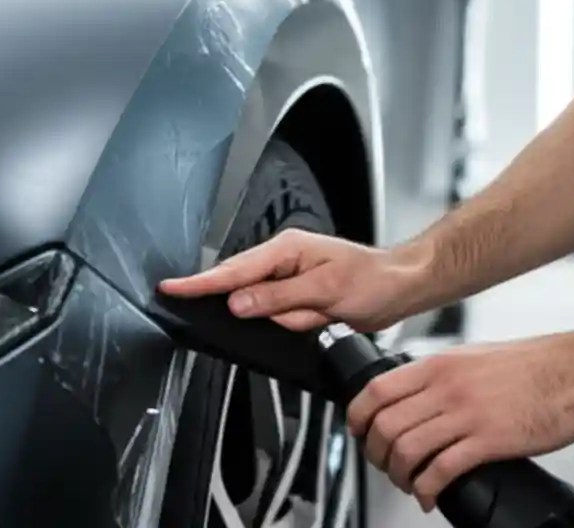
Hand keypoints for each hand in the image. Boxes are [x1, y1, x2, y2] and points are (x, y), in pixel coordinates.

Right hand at [157, 228, 433, 332]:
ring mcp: (290, 279)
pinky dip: (297, 323)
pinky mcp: (298, 297)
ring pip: (265, 311)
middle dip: (261, 310)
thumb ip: (277, 297)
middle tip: (286, 313)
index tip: (172, 288)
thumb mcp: (325, 290)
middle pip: (244, 289)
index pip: (233, 270)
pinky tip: (316, 320)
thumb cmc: (372, 280)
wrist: (401, 287)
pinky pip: (281, 317)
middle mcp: (283, 261)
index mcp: (286, 249)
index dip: (200, 281)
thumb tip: (237, 303)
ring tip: (322, 314)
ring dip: (293, 320)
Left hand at [346, 334, 573, 511]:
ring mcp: (466, 413)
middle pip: (385, 425)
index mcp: (438, 364)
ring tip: (409, 485)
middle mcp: (445, 387)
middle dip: (376, 454)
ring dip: (399, 476)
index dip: (358, 418)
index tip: (359, 433)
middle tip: (385, 467)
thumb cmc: (534, 364)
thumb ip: (443, 374)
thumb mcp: (473, 356)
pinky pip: (442, 469)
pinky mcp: (490, 439)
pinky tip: (430, 497)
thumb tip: (419, 393)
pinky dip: (427, 489)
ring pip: (407, 449)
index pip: (376, 390)